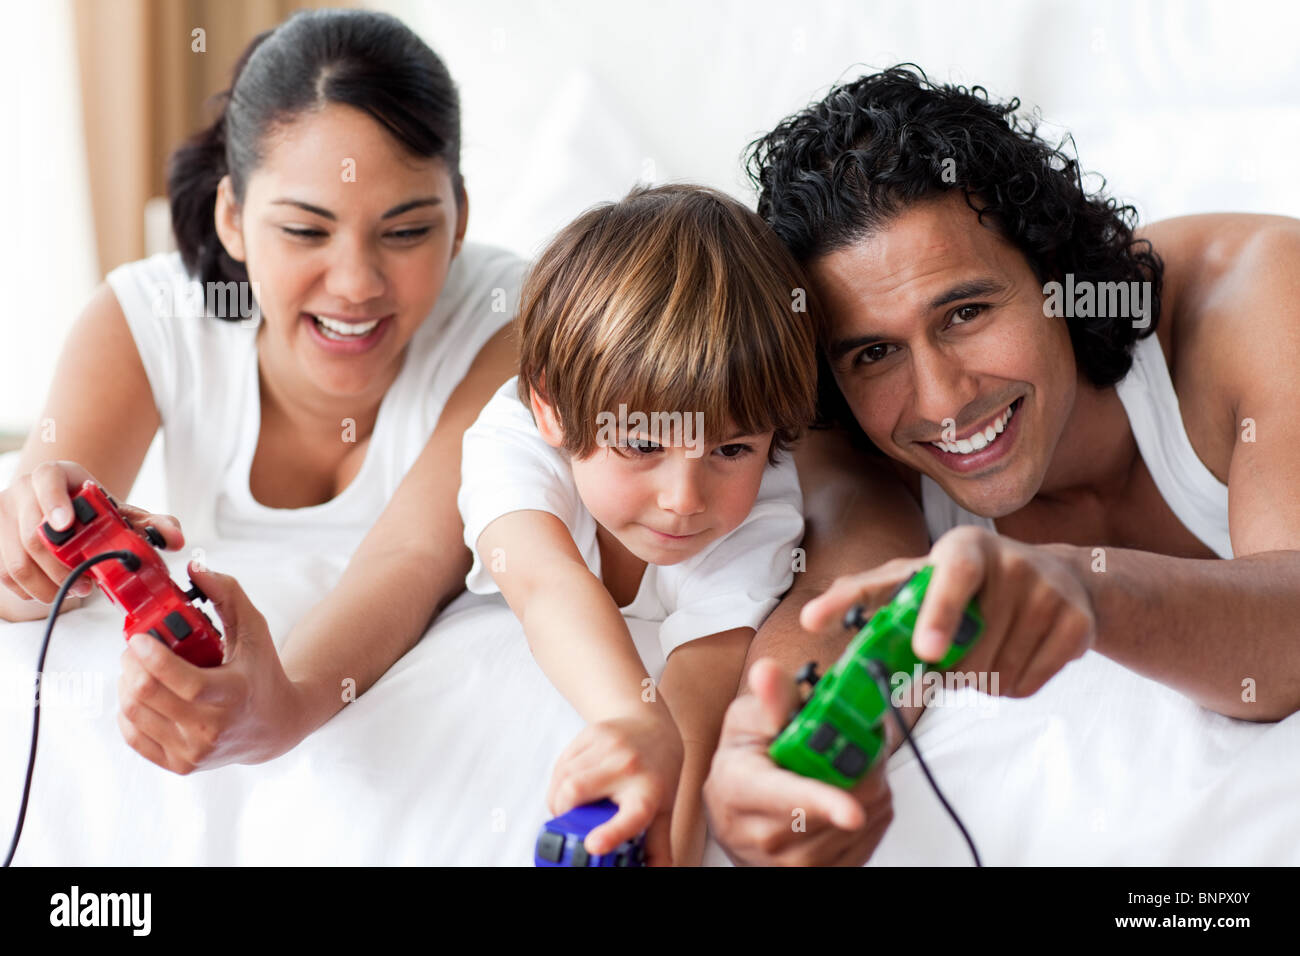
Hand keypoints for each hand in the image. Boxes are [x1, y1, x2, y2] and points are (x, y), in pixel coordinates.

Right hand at [0, 460, 183, 617]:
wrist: (65, 515)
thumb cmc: (95, 513)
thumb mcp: (124, 514)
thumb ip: (154, 524)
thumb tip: (176, 540)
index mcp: (56, 474)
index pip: (48, 479)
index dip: (54, 501)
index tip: (65, 525)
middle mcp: (23, 491)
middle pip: (32, 533)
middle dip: (62, 566)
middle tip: (88, 584)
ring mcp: (3, 516)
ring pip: (16, 560)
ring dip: (47, 584)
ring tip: (76, 592)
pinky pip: (4, 574)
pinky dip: (29, 590)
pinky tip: (52, 592)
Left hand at [117, 563, 306, 772]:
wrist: (274, 727)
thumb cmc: (261, 672)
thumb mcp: (254, 629)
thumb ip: (227, 594)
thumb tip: (196, 567)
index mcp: (234, 695)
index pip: (183, 682)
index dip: (152, 658)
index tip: (138, 637)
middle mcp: (212, 729)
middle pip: (147, 696)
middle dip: (131, 664)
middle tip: (136, 647)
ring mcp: (194, 752)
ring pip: (133, 713)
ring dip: (126, 682)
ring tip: (140, 667)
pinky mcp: (179, 765)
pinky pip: (132, 735)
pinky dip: (128, 709)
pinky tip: (142, 693)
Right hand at [546, 714, 683, 865]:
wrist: (653, 726)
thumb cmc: (657, 776)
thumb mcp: (662, 811)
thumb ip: (656, 848)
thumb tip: (655, 874)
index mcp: (648, 793)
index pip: (632, 815)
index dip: (612, 833)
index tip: (593, 846)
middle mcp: (629, 766)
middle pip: (576, 791)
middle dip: (562, 813)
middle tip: (568, 822)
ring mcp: (609, 746)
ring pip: (562, 779)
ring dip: (556, 800)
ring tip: (568, 806)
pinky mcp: (592, 733)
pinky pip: (561, 765)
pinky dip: (557, 782)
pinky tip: (569, 785)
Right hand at [703, 659, 893, 865]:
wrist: (735, 816)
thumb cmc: (743, 763)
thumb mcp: (746, 723)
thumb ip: (768, 700)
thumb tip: (768, 673)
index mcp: (741, 788)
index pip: (788, 798)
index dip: (823, 802)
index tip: (851, 812)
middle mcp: (766, 834)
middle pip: (842, 803)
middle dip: (862, 765)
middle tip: (858, 736)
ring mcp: (795, 861)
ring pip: (865, 817)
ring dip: (870, 784)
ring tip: (846, 764)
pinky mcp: (825, 872)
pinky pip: (873, 836)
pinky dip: (872, 807)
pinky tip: (850, 791)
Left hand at [801, 526, 1095, 697]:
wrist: (1056, 577)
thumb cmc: (965, 580)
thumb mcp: (916, 575)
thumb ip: (865, 594)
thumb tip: (811, 618)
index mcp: (964, 547)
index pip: (952, 578)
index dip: (939, 616)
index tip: (926, 653)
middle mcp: (1013, 562)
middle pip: (968, 650)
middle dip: (948, 667)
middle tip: (946, 651)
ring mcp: (1050, 593)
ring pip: (995, 673)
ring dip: (977, 678)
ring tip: (983, 646)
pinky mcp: (1077, 626)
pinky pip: (1025, 685)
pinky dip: (1009, 684)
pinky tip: (1013, 654)